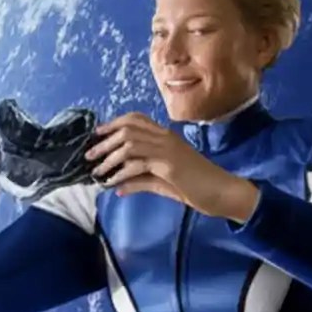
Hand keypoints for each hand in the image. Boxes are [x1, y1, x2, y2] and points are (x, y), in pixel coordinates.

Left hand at [84, 112, 259, 221]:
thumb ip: (141, 181)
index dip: (113, 124)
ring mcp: (168, 149)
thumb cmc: (197, 187)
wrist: (222, 193)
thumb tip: (117, 187)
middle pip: (127, 128)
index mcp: (166, 136)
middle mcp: (165, 137)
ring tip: (97, 172)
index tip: (96, 135)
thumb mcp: (163, 182)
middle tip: (89, 156)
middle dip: (104, 141)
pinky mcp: (170, 164)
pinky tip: (113, 183)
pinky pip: (138, 163)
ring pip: (129, 143)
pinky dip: (122, 173)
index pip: (135, 119)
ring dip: (109, 157)